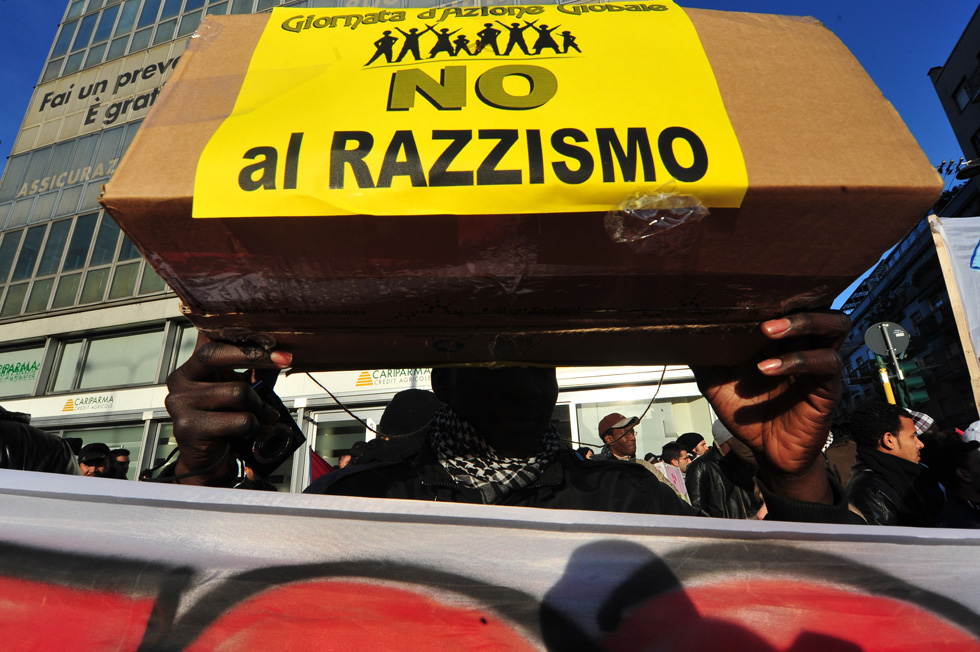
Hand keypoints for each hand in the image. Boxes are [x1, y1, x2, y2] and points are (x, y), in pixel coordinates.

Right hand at [164, 332, 291, 485]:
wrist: (208, 458)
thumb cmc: (224, 420)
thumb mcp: (240, 389)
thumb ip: (256, 371)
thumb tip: (281, 353)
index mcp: (191, 367)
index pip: (213, 341)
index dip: (244, 339)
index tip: (274, 343)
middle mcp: (180, 380)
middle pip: (217, 355)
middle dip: (255, 356)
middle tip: (283, 360)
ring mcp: (180, 404)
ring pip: (237, 392)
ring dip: (261, 406)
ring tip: (267, 416)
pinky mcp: (189, 427)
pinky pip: (239, 419)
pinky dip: (256, 426)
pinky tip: (259, 431)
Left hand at [692, 311, 849, 503]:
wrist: (766, 452)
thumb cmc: (747, 413)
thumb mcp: (716, 382)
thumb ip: (704, 358)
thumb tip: (678, 332)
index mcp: (781, 338)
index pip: (790, 302)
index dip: (776, 293)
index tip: (746, 292)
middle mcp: (804, 343)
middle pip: (821, 304)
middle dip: (796, 301)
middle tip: (763, 311)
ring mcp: (819, 362)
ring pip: (835, 324)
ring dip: (804, 322)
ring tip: (769, 330)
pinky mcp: (828, 385)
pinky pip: (826, 362)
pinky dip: (798, 361)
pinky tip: (768, 368)